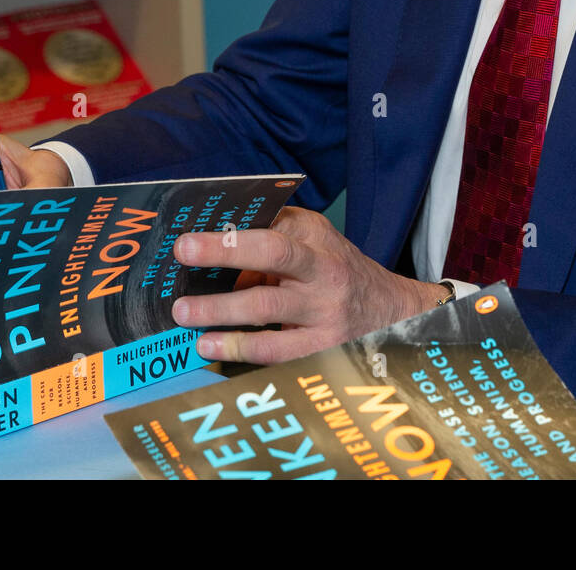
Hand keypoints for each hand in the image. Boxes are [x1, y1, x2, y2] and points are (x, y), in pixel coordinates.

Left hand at [171, 206, 444, 365]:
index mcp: (318, 238)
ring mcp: (324, 311)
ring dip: (220, 309)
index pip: (274, 226)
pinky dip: (238, 348)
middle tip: (184, 253)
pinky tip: (211, 346)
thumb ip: (277, 235)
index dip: (234, 229)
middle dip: (225, 251)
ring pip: (267, 307)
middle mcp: (323, 270)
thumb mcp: (317, 242)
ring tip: (184, 314)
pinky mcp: (321, 348)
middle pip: (273, 253)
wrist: (392, 312)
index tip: (194, 233)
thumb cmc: (339, 271)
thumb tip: (218, 239)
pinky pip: (274, 350)